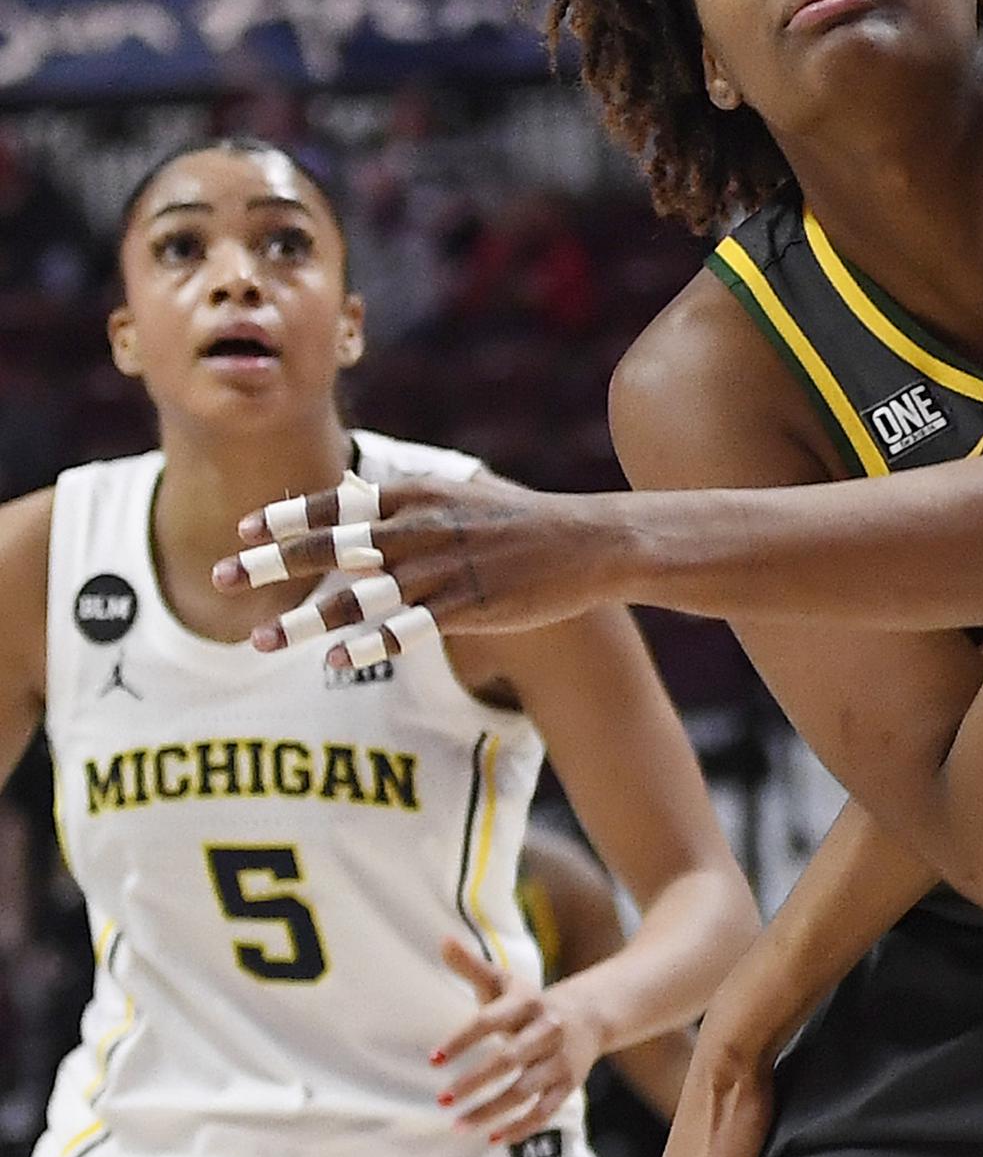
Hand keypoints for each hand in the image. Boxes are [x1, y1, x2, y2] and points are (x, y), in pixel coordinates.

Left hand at [214, 471, 627, 653]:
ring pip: (356, 597)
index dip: (284, 518)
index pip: (334, 503)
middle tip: (218, 577)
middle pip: (327, 547)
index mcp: (416, 495)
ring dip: (302, 621)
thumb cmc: (521, 521)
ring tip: (258, 642)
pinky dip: (366, 644)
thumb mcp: (459, 496)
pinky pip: (405, 628)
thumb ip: (405, 503)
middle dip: (268, 564)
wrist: (589, 542)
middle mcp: (419, 529)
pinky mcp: (467, 606)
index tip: (242, 529)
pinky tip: (332, 661)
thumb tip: (355, 499)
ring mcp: (442, 569)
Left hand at [433, 937, 597, 1146]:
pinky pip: (545, 1111)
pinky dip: (520, 1128)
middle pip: (510, 1059)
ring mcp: (560, 1061)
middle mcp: (547, 1032)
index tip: (434, 1059)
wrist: (591, 1015)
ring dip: (492, 1110)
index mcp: (528, 1004)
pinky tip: (492, 1139)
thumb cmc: (532, 1003)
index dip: (464, 1039)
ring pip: (525, 1090)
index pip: (492, 1020)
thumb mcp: (505, 983)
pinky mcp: (568, 1084)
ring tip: (457, 1124)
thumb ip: (472, 966)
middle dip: (476, 1080)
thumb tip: (443, 940)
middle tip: (442, 1098)